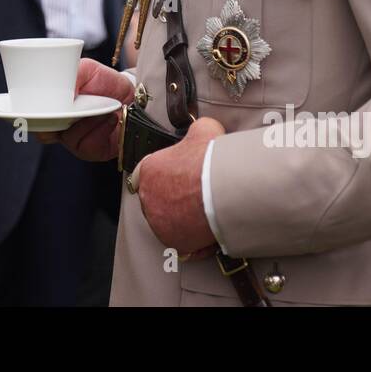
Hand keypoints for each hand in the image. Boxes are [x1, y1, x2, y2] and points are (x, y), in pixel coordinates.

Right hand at [38, 58, 134, 159]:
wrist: (132, 94)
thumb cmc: (105, 82)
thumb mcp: (87, 69)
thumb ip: (72, 74)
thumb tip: (63, 92)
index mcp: (54, 109)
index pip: (32, 120)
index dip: (32, 118)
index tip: (43, 109)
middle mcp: (61, 128)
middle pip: (45, 134)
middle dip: (60, 120)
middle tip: (77, 106)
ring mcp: (76, 142)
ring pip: (69, 138)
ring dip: (88, 121)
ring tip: (103, 108)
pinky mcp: (93, 151)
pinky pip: (89, 146)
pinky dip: (101, 129)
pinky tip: (110, 118)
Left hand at [136, 117, 224, 255]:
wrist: (223, 190)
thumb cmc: (210, 160)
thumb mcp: (203, 130)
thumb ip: (196, 130)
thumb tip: (202, 128)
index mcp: (148, 170)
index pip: (147, 173)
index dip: (164, 173)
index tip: (176, 176)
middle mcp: (148, 198)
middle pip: (157, 198)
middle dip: (174, 197)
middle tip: (196, 194)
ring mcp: (159, 223)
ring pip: (169, 222)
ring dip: (183, 219)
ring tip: (205, 212)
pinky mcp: (175, 242)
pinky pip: (184, 242)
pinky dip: (195, 239)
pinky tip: (209, 231)